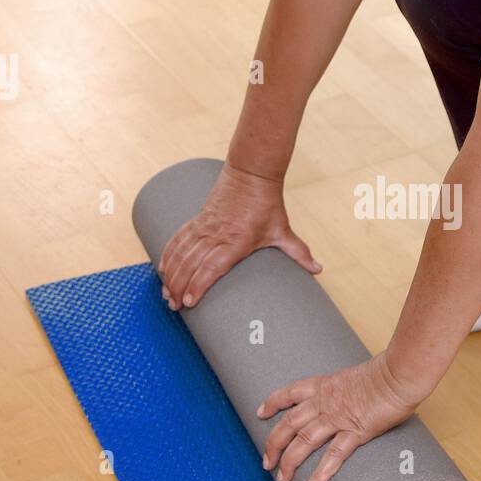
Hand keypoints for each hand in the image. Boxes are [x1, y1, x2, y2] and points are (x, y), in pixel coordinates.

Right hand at [158, 163, 319, 309]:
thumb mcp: (282, 230)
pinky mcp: (197, 220)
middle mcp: (216, 234)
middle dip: (179, 287)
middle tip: (174, 307)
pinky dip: (168, 255)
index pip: (212, 266)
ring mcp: (204, 226)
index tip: (190, 302)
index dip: (199, 285)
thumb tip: (318, 269)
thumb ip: (298, 252)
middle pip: (191, 264)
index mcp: (236, 240)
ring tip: (166, 295)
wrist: (250, 174)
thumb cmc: (267, 204)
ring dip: (171, 275)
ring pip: (181, 253)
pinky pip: (177, 239)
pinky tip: (162, 270)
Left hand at [258, 352, 424, 480]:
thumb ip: (347, 390)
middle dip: (273, 444)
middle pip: (289, 423)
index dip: (273, 403)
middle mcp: (326, 402)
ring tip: (282, 479)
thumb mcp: (357, 377)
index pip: (290, 393)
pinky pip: (335, 454)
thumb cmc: (387, 373)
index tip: (260, 414)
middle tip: (266, 462)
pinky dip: (321, 472)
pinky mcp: (357, 431)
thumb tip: (349, 398)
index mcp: (325, 386)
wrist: (400, 374)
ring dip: (289, 461)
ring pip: (304, 440)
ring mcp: (339, 417)